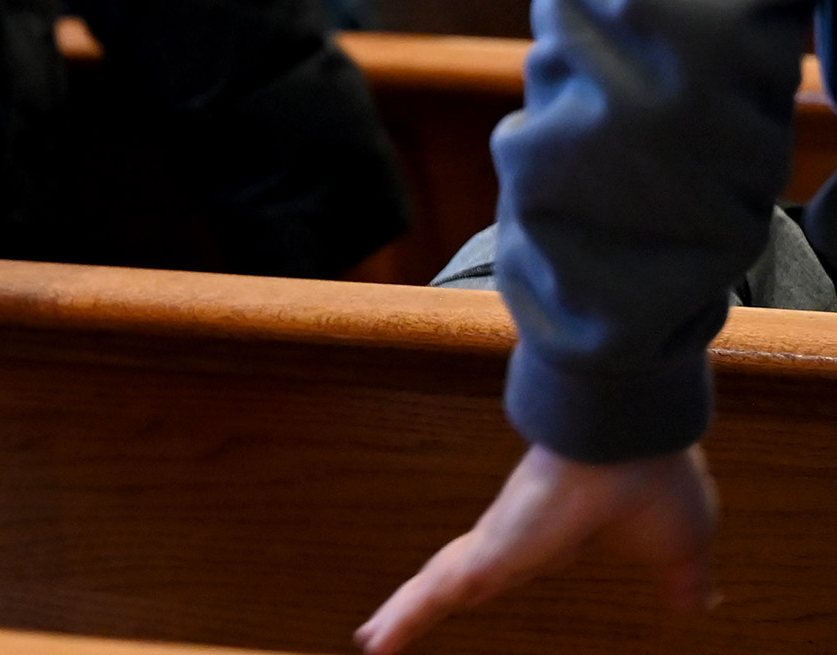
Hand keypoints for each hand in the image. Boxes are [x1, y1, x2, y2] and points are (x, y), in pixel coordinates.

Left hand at [356, 444, 717, 652]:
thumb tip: (699, 605)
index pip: (511, 563)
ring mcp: (495, 542)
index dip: (488, 578)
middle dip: (432, 598)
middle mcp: (517, 537)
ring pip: (439, 585)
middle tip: (392, 623)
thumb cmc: (656, 480)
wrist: (632, 436)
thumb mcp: (681, 550)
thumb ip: (680, 581)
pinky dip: (406, 618)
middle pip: (463, 575)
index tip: (470, 591)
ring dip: (405, 614)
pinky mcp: (485, 552)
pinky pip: (435, 592)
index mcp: (558, 537)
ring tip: (372, 638)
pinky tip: (376, 642)